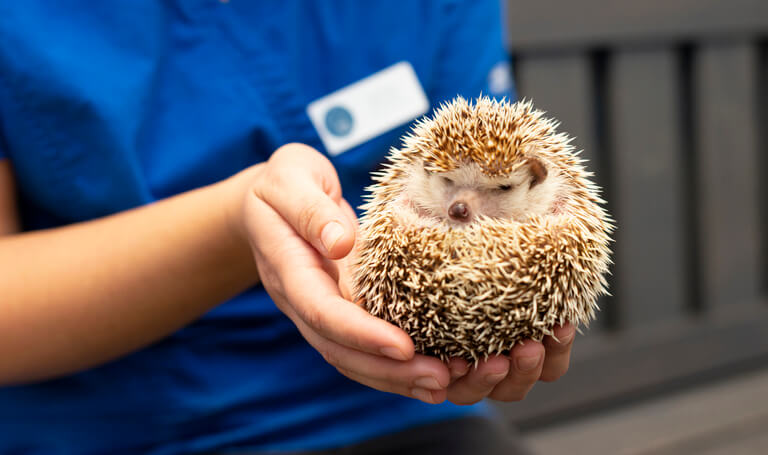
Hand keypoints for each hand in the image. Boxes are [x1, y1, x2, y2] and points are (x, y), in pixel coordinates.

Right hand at [237, 143, 575, 404]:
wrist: (269, 201)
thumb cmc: (284, 183)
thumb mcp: (290, 179)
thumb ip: (311, 210)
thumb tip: (340, 243)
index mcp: (287, 268)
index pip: (322, 311)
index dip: (361, 333)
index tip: (404, 346)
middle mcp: (303, 300)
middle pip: (340, 349)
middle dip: (388, 370)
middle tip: (439, 378)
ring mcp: (323, 309)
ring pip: (353, 358)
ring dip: (397, 378)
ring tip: (446, 383)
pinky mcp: (343, 308)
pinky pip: (366, 346)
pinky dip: (397, 366)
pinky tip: (434, 372)